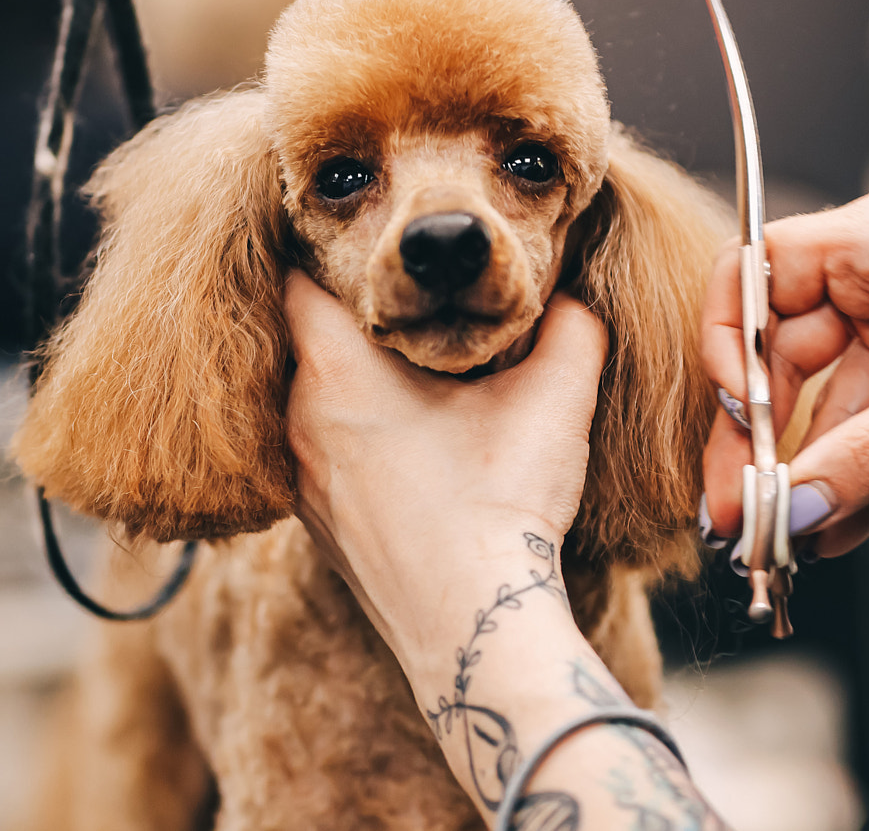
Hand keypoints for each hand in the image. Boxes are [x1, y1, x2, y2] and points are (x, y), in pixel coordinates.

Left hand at [284, 273, 605, 666]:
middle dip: (349, 311)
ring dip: (348, 375)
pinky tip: (406, 435)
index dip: (334, 247)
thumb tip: (569, 294)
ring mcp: (301, 479)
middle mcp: (298, 420)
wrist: (475, 627)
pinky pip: (318, 448)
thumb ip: (570, 325)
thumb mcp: (554, 399)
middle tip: (405, 293)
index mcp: (334, 371)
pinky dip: (349, 429)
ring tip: (409, 362)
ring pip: (307, 395)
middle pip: (300, 334)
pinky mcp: (317, 523)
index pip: (298, 273)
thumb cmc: (502, 504)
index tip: (378, 241)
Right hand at [701, 191, 868, 559]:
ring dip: (809, 473)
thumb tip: (795, 508)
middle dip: (759, 437)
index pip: (754, 270)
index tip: (733, 407)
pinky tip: (838, 530)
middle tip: (734, 511)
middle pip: (780, 353)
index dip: (728, 337)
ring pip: (825, 403)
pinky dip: (856, 477)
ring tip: (787, 540)